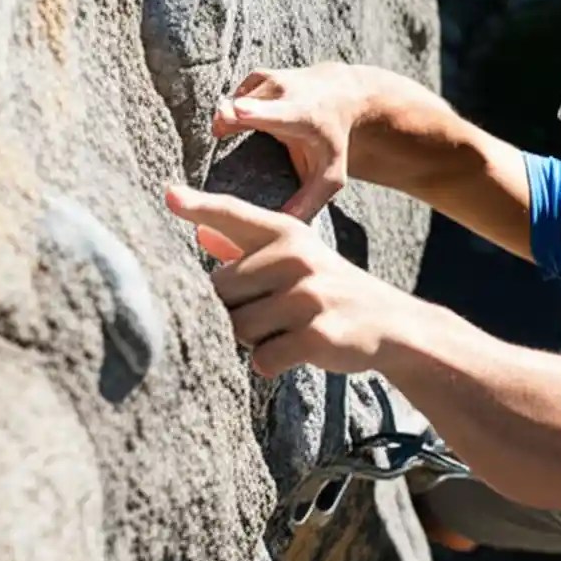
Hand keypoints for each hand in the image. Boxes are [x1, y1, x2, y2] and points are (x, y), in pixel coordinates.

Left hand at [165, 184, 413, 377]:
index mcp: (287, 233)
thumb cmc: (329, 288)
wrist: (390, 323)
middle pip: (221, 291)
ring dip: (255, 340)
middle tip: (274, 313)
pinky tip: (298, 351)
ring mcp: (308, 296)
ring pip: (239, 329)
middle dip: (238, 310)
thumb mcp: (296, 256)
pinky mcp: (316, 335)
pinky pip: (263, 359)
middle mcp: (297, 257)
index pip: (234, 214)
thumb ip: (246, 244)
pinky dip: (273, 364)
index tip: (169, 196)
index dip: (200, 207)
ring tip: (287, 331)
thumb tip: (197, 228)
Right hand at [212, 63, 360, 221]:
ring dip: (228, 120)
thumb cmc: (332, 141)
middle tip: (218, 132)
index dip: (252, 113)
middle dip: (227, 117)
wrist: (341, 94)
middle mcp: (284, 93)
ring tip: (224, 135)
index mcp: (302, 117)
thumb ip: (309, 202)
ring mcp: (269, 81)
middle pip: (246, 106)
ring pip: (236, 102)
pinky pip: (234, 96)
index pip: (273, 113)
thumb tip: (281, 229)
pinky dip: (230, 110)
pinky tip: (233, 124)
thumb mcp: (331, 176)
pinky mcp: (256, 77)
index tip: (233, 114)